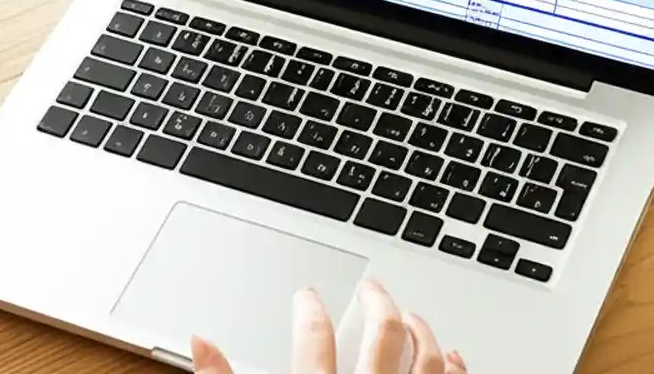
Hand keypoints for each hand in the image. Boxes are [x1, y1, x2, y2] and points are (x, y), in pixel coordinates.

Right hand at [191, 280, 465, 373]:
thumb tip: (200, 340)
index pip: (314, 337)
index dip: (308, 308)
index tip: (307, 295)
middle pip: (384, 333)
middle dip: (378, 301)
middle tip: (371, 288)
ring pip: (428, 359)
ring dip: (423, 331)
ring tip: (415, 316)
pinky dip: (453, 367)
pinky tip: (451, 355)